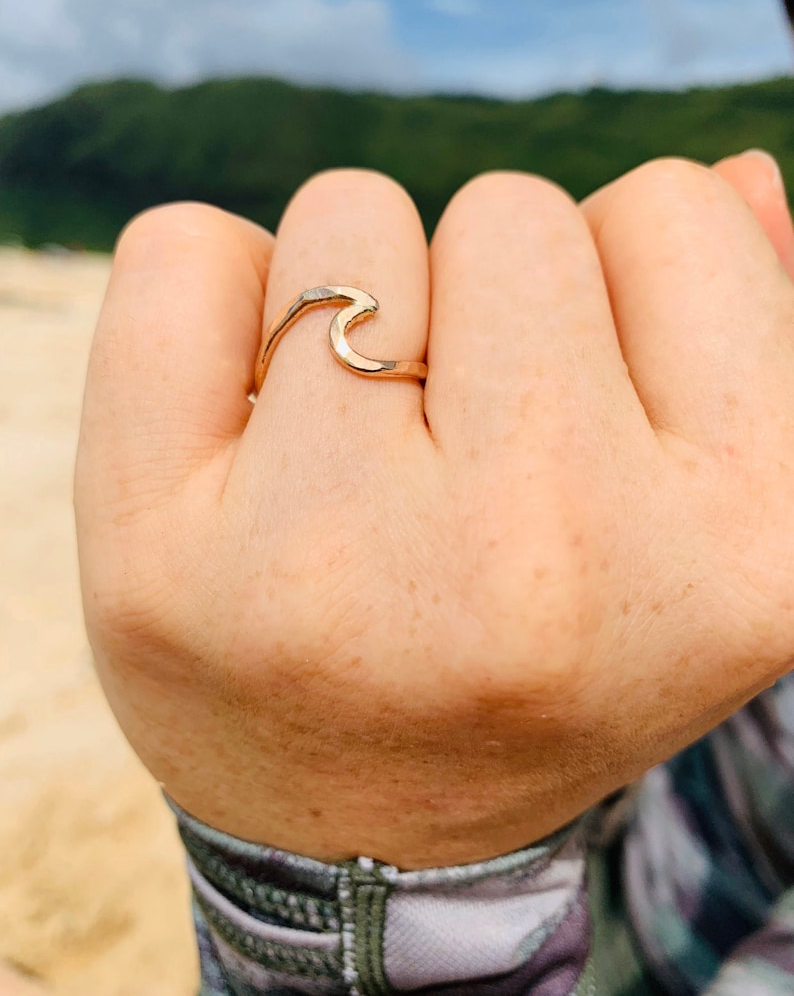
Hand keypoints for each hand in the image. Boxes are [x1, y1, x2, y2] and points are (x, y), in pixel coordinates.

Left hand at [75, 155, 793, 868]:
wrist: (362, 838)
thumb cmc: (537, 655)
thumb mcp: (689, 530)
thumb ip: (734, 342)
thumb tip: (734, 179)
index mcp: (741, 548)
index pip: (678, 215)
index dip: (619, 290)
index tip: (582, 418)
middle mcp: (549, 565)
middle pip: (513, 211)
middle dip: (483, 302)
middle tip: (456, 459)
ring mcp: (339, 566)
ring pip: (350, 220)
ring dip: (356, 306)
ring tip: (353, 467)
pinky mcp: (158, 564)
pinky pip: (179, 254)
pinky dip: (211, 300)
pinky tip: (240, 432)